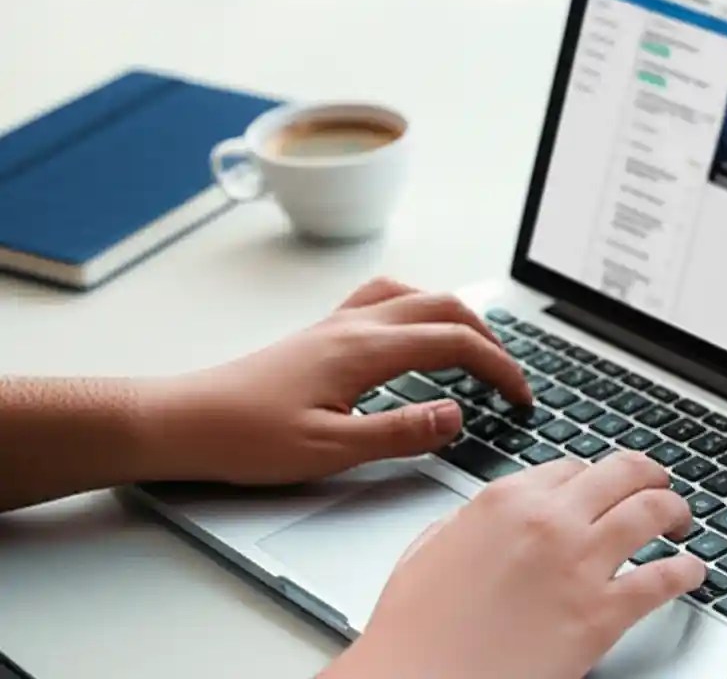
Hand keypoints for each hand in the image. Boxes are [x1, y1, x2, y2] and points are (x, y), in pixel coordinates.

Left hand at [144, 277, 531, 484]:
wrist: (184, 421)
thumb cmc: (248, 438)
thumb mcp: (331, 450)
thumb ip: (401, 432)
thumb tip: (458, 415)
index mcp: (365, 350)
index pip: (456, 343)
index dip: (500, 368)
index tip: (521, 398)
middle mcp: (355, 325)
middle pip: (445, 308)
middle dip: (490, 340)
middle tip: (510, 380)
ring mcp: (337, 323)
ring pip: (417, 295)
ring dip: (456, 317)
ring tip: (476, 351)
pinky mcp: (322, 333)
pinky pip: (384, 299)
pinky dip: (418, 308)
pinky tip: (415, 331)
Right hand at [323, 452, 705, 678]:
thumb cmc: (415, 629)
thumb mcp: (430, 549)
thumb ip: (470, 522)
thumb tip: (494, 515)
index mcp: (505, 500)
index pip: (573, 467)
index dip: (596, 477)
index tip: (605, 486)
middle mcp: (549, 520)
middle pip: (623, 473)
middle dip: (649, 477)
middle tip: (660, 487)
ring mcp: (579, 564)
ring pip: (652, 512)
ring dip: (676, 511)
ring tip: (682, 520)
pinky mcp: (602, 614)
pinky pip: (663, 579)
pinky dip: (687, 571)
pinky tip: (692, 572)